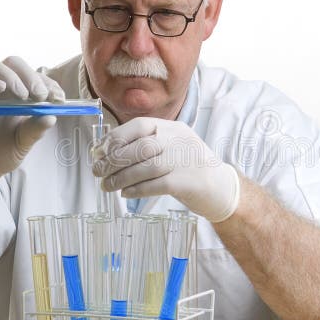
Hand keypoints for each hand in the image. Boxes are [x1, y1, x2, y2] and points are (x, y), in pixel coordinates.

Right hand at [0, 56, 65, 198]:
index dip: (48, 84)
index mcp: (20, 94)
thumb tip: (52, 117)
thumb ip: (35, 130)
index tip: (58, 98)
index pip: (35, 78)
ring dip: (12, 77)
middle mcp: (1, 87)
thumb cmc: (1, 154)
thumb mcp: (22, 143)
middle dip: (31, 77)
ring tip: (23, 96)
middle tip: (41, 95)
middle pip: (15, 64)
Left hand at [92, 117, 239, 222]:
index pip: (139, 125)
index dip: (116, 138)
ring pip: (145, 166)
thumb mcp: (172, 147)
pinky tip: (126, 193)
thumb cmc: (190, 168)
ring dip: (121, 177)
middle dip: (113, 160)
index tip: (100, 151)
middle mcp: (179, 140)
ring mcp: (184, 160)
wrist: (222, 188)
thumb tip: (107, 152)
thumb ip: (146, 146)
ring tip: (107, 185)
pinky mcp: (186, 181)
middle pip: (140, 147)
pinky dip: (137, 189)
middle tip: (98, 171)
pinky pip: (155, 184)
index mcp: (173, 128)